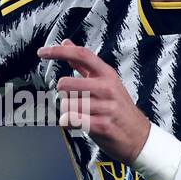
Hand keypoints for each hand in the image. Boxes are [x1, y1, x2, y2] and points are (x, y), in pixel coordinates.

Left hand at [36, 39, 150, 162]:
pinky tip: (77, 123)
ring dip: (67, 111)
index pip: (81, 55)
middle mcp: (107, 88)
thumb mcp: (105, 82)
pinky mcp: (102, 125)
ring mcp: (106, 107)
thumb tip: (66, 43)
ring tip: (80, 114)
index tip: (42, 52)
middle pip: (66, 83)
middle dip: (63, 94)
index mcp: (107, 74)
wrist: (139, 136)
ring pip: (67, 104)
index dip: (59, 51)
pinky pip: (72, 120)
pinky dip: (68, 123)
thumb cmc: (118, 108)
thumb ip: (83, 64)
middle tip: (73, 99)